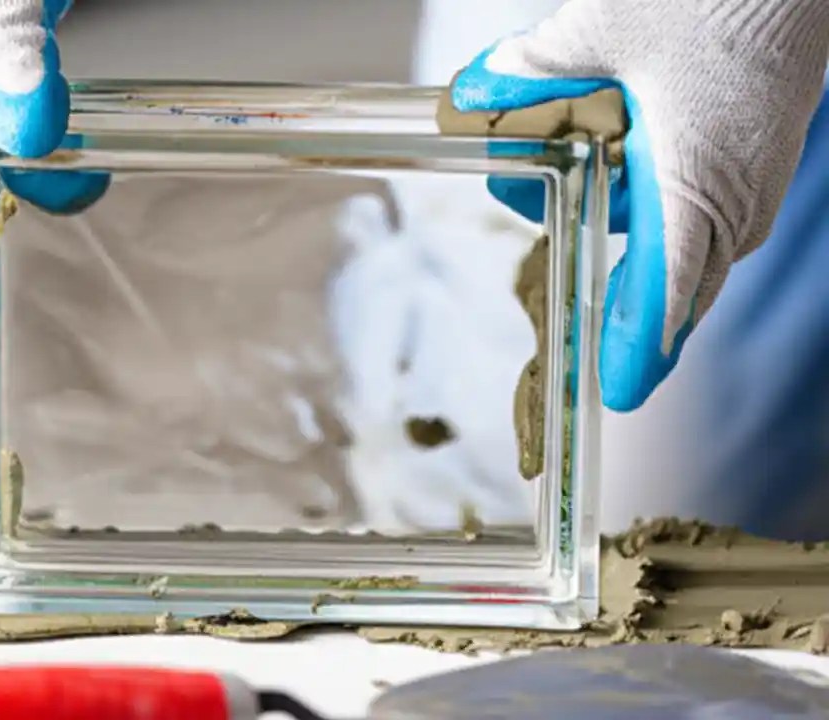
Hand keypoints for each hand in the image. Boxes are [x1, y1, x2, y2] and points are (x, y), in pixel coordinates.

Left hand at [451, 0, 828, 410]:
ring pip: (673, 260)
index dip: (636, 347)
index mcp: (695, 186)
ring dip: (608, 242)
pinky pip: (689, 227)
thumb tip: (467, 97)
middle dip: (606, 307)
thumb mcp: (604, 27)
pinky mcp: (745, 175)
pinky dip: (641, 222)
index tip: (616, 395)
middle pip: (666, 293)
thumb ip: (531, 70)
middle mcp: (729, 206)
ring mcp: (744, 195)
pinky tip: (596, 177)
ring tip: (537, 179)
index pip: (664, 292)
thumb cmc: (716, 1)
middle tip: (555, 319)